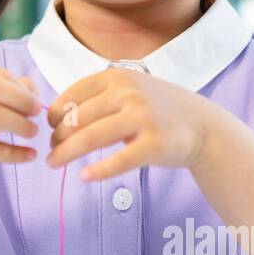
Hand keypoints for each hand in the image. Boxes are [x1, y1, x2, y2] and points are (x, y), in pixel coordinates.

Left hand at [44, 66, 210, 179]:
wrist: (204, 126)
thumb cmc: (158, 109)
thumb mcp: (130, 89)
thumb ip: (99, 96)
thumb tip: (56, 114)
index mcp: (117, 77)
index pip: (71, 95)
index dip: (54, 115)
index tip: (49, 129)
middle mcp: (128, 93)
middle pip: (77, 118)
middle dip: (57, 137)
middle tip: (51, 151)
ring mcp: (142, 117)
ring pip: (90, 138)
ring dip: (66, 153)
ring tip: (53, 163)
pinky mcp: (154, 144)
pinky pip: (117, 161)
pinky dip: (97, 171)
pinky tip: (83, 177)